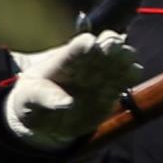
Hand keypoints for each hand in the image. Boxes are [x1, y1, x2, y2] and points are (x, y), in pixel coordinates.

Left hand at [0, 29, 139, 149]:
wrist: (46, 118)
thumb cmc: (33, 99)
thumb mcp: (29, 98)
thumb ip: (45, 98)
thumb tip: (66, 103)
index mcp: (63, 61)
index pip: (75, 50)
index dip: (82, 46)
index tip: (89, 43)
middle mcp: (86, 63)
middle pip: (103, 47)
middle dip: (110, 45)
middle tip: (113, 46)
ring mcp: (102, 74)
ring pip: (118, 59)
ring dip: (124, 58)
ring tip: (127, 60)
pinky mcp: (113, 88)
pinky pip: (125, 78)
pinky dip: (130, 75)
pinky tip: (133, 72)